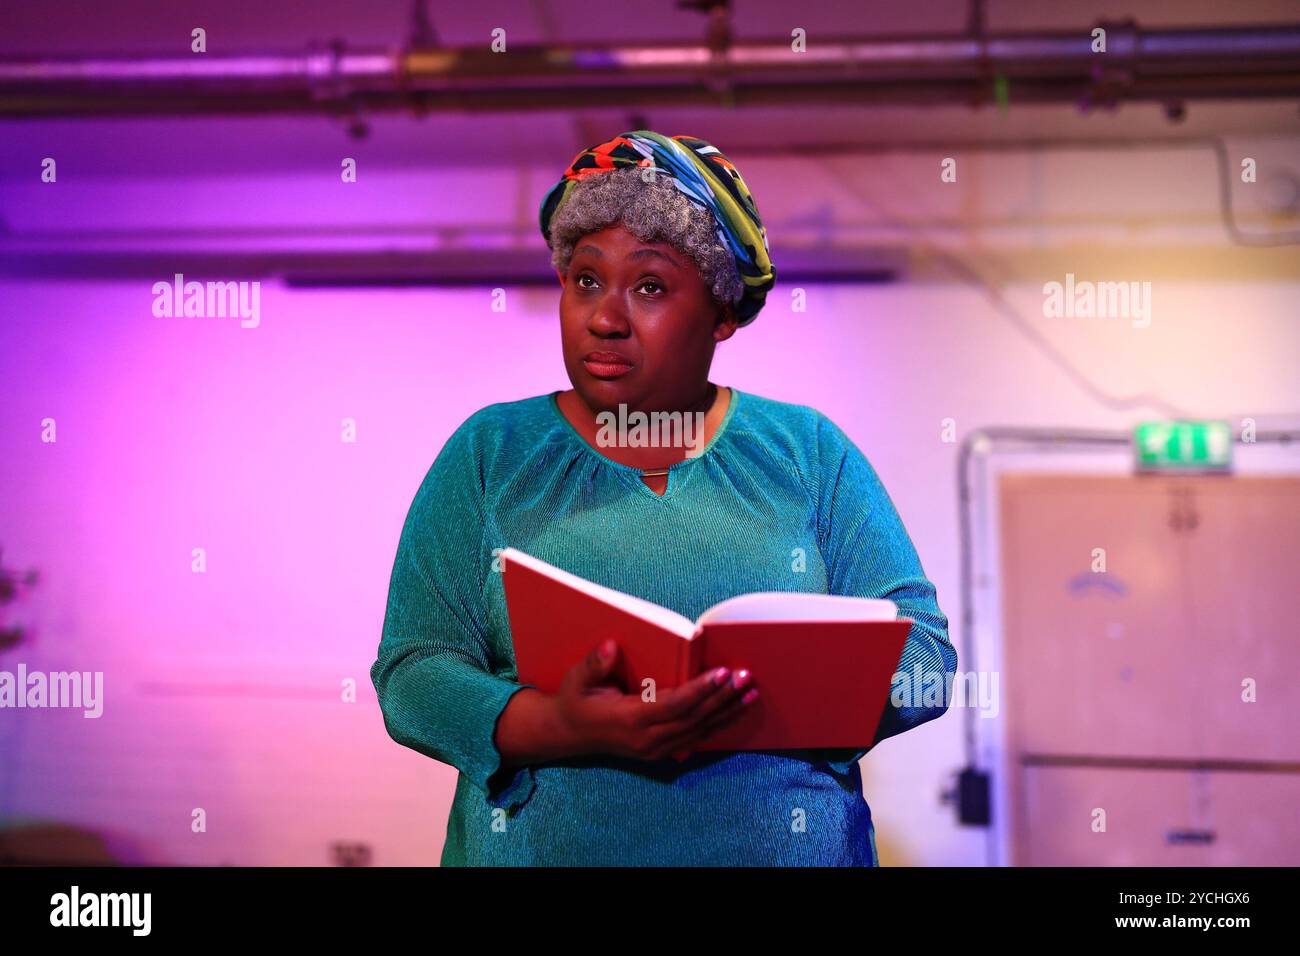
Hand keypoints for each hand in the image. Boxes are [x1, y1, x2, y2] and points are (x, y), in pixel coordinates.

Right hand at [554, 639, 757, 760]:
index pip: (673, 705)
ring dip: (728, 712)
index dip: (699, 690)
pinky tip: (736, 711)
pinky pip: (696, 738)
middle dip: (723, 698)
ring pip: (700, 731)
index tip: (722, 673)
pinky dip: (719, 724)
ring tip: (751, 693)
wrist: (568, 734)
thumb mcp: (577, 680)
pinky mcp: (661, 751)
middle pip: (694, 719)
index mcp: (629, 720)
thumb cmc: (575, 701)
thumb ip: (594, 665)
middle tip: (746, 677)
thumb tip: (610, 646)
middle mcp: (647, 739)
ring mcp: (656, 749)